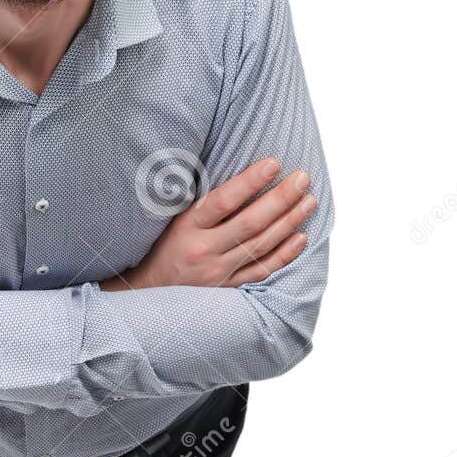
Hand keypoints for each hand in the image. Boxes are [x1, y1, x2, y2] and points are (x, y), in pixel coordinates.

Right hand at [106, 157, 315, 290]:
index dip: (249, 182)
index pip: (223, 201)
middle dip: (280, 199)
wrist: (148, 292)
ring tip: (309, 201)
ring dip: (289, 222)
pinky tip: (301, 237)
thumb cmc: (161, 247)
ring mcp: (217, 272)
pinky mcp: (227, 287)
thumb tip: (234, 172)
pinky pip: (261, 270)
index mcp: (186, 228)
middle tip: (303, 178)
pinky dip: (283, 255)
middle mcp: (203, 251)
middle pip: (250, 223)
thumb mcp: (171, 219)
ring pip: (260, 245)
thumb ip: (199, 201)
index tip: (273, 163)